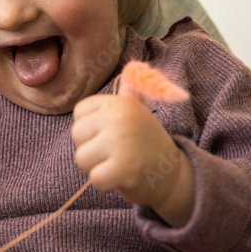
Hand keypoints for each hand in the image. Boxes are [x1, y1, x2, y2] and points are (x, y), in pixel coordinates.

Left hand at [71, 94, 194, 225]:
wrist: (173, 175)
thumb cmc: (147, 143)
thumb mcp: (139, 112)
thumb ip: (130, 92)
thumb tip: (131, 67)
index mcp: (119, 103)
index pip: (79, 113)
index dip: (91, 127)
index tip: (112, 133)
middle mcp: (119, 117)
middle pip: (77, 135)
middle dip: (91, 149)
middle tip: (117, 152)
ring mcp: (121, 142)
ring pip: (82, 159)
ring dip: (97, 167)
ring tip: (119, 164)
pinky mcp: (123, 169)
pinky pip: (95, 179)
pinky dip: (106, 184)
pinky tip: (123, 178)